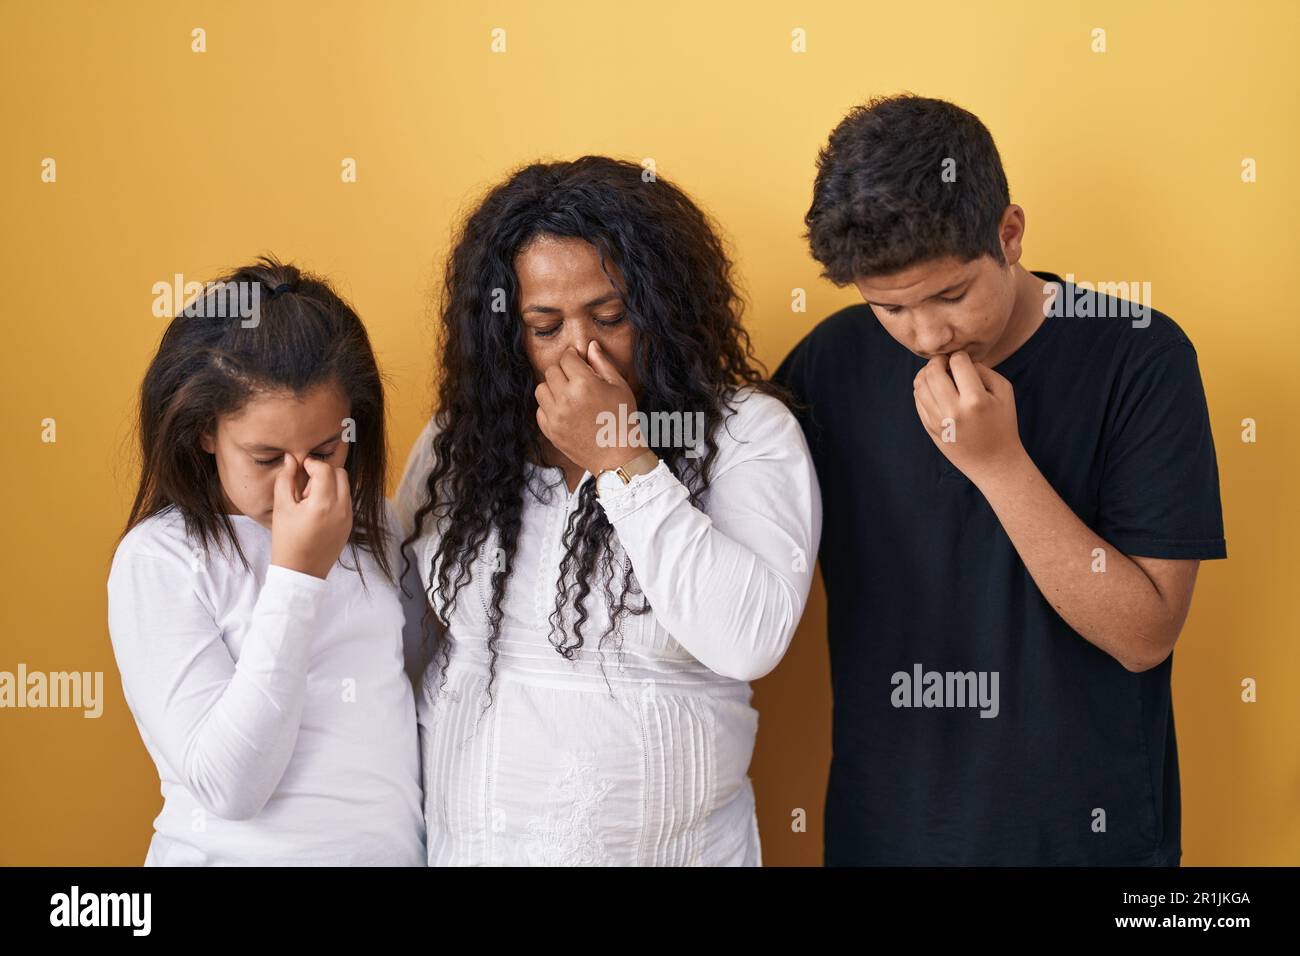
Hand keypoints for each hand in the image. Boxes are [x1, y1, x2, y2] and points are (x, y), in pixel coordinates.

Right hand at [269, 454, 352, 578]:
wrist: (300, 572)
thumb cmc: (287, 540)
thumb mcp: (281, 508)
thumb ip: (286, 480)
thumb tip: (291, 459)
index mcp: (324, 503)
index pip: (325, 469)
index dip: (311, 464)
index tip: (300, 468)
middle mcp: (342, 508)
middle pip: (340, 473)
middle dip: (323, 473)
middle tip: (306, 488)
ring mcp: (349, 518)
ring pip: (345, 486)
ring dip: (330, 485)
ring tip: (311, 502)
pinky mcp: (350, 525)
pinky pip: (346, 501)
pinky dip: (335, 498)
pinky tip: (318, 512)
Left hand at [535, 341, 643, 474]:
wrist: (618, 456)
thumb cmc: (622, 419)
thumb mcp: (619, 386)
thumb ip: (602, 363)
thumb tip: (590, 346)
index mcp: (584, 384)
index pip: (567, 358)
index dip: (574, 357)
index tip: (578, 361)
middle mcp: (565, 399)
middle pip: (551, 371)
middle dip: (563, 371)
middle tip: (576, 379)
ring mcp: (555, 416)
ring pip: (541, 389)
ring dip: (553, 388)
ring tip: (568, 394)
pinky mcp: (550, 431)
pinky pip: (540, 410)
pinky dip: (549, 407)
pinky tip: (565, 410)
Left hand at [912, 350, 1025, 483]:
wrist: (994, 462)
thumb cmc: (1002, 423)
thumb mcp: (1004, 392)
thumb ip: (983, 370)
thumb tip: (958, 359)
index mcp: (975, 400)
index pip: (958, 362)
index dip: (959, 355)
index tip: (962, 359)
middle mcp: (954, 411)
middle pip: (933, 371)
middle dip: (937, 360)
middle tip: (944, 361)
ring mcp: (939, 421)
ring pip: (920, 385)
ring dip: (926, 373)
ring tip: (937, 372)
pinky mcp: (930, 428)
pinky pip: (918, 400)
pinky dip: (922, 388)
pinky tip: (933, 388)